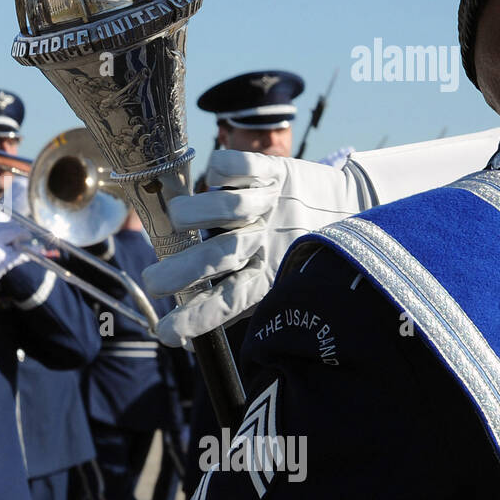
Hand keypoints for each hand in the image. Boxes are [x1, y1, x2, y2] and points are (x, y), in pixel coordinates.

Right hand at [142, 150, 364, 344]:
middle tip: (153, 281)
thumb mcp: (268, 279)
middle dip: (182, 271)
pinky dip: (220, 169)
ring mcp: (269, 206)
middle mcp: (265, 243)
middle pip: (219, 257)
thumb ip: (233, 295)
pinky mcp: (275, 171)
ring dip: (200, 211)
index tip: (165, 333)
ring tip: (179, 215)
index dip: (195, 316)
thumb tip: (180, 322)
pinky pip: (236, 166)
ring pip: (229, 208)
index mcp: (264, 277)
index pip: (226, 301)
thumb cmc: (290, 247)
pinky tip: (217, 177)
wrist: (346, 206)